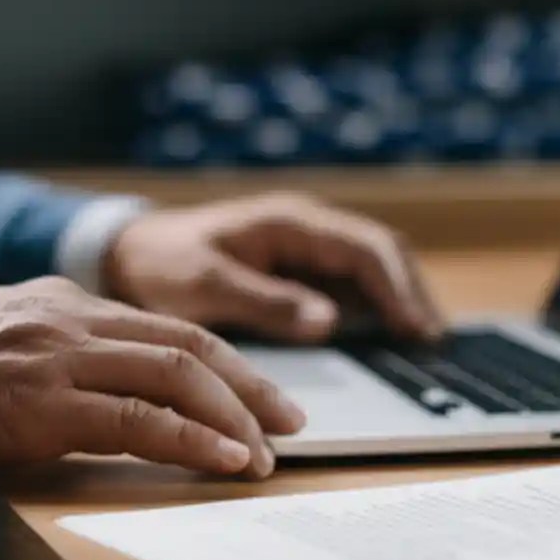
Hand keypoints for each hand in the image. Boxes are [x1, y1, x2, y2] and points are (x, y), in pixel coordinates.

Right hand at [0, 277, 305, 492]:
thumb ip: (52, 353)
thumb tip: (98, 391)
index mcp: (60, 302)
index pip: (165, 327)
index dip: (223, 362)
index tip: (257, 394)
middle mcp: (69, 318)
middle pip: (188, 344)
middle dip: (250, 385)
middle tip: (290, 421)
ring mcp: (55, 358)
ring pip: (176, 374)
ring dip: (234, 416)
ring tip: (267, 452)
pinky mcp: (37, 407)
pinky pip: (138, 420)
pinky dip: (192, 440)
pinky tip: (225, 461)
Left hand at [104, 193, 442, 343]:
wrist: (126, 253)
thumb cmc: (160, 265)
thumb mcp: (205, 285)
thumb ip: (266, 301)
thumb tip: (330, 320)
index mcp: (288, 221)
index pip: (363, 248)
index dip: (395, 287)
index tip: (415, 326)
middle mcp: (305, 226)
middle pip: (380, 251)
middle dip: (410, 290)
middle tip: (433, 339)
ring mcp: (305, 245)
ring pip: (372, 264)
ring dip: (400, 295)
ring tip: (423, 339)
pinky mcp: (298, 267)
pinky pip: (351, 281)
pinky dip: (377, 303)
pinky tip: (389, 332)